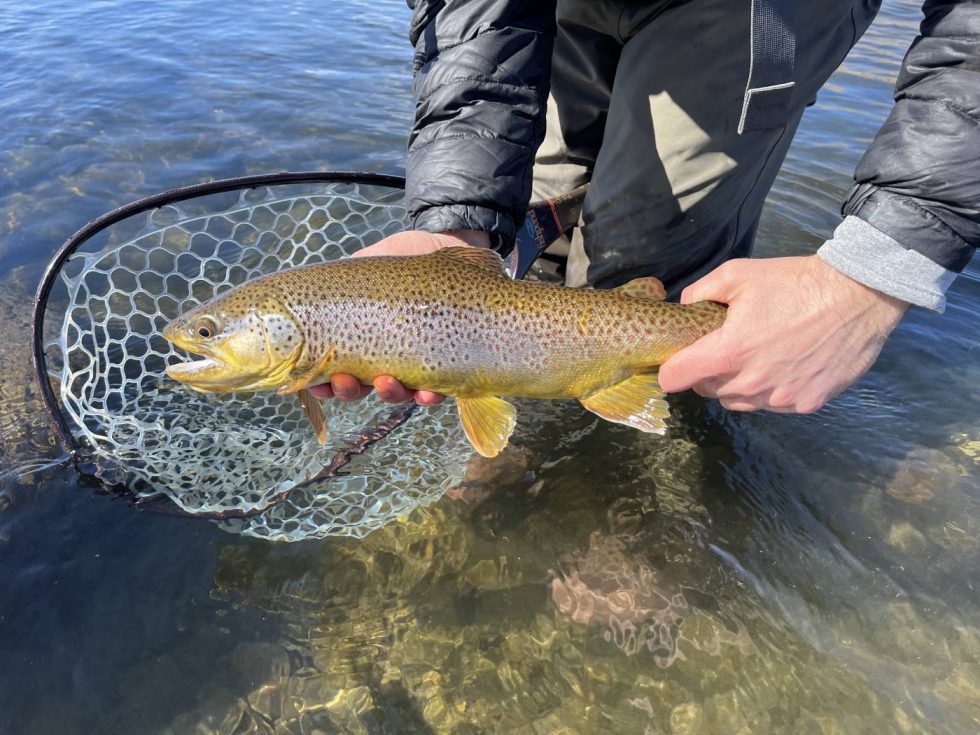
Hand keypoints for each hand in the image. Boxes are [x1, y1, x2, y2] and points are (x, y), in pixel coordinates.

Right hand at [307, 229, 490, 404]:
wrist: (448, 243)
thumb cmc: (403, 256)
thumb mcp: (369, 263)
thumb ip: (344, 281)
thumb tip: (319, 297)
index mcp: (358, 335)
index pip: (332, 368)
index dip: (320, 384)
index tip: (315, 384)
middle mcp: (382, 354)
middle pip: (360, 387)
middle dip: (349, 391)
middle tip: (346, 381)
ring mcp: (413, 361)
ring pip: (397, 392)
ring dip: (388, 393)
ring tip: (386, 382)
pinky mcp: (445, 362)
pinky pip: (436, 388)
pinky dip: (429, 396)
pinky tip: (427, 392)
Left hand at [657, 255, 907, 412]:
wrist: (858, 295)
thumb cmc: (795, 282)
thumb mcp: (737, 274)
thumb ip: (700, 292)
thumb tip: (684, 307)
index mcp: (728, 351)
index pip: (676, 378)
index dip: (671, 369)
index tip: (676, 361)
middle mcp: (751, 382)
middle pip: (707, 391)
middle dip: (707, 373)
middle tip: (722, 350)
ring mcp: (780, 397)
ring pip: (739, 402)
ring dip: (738, 385)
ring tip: (754, 358)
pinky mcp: (806, 403)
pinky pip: (773, 405)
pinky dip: (771, 391)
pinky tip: (783, 366)